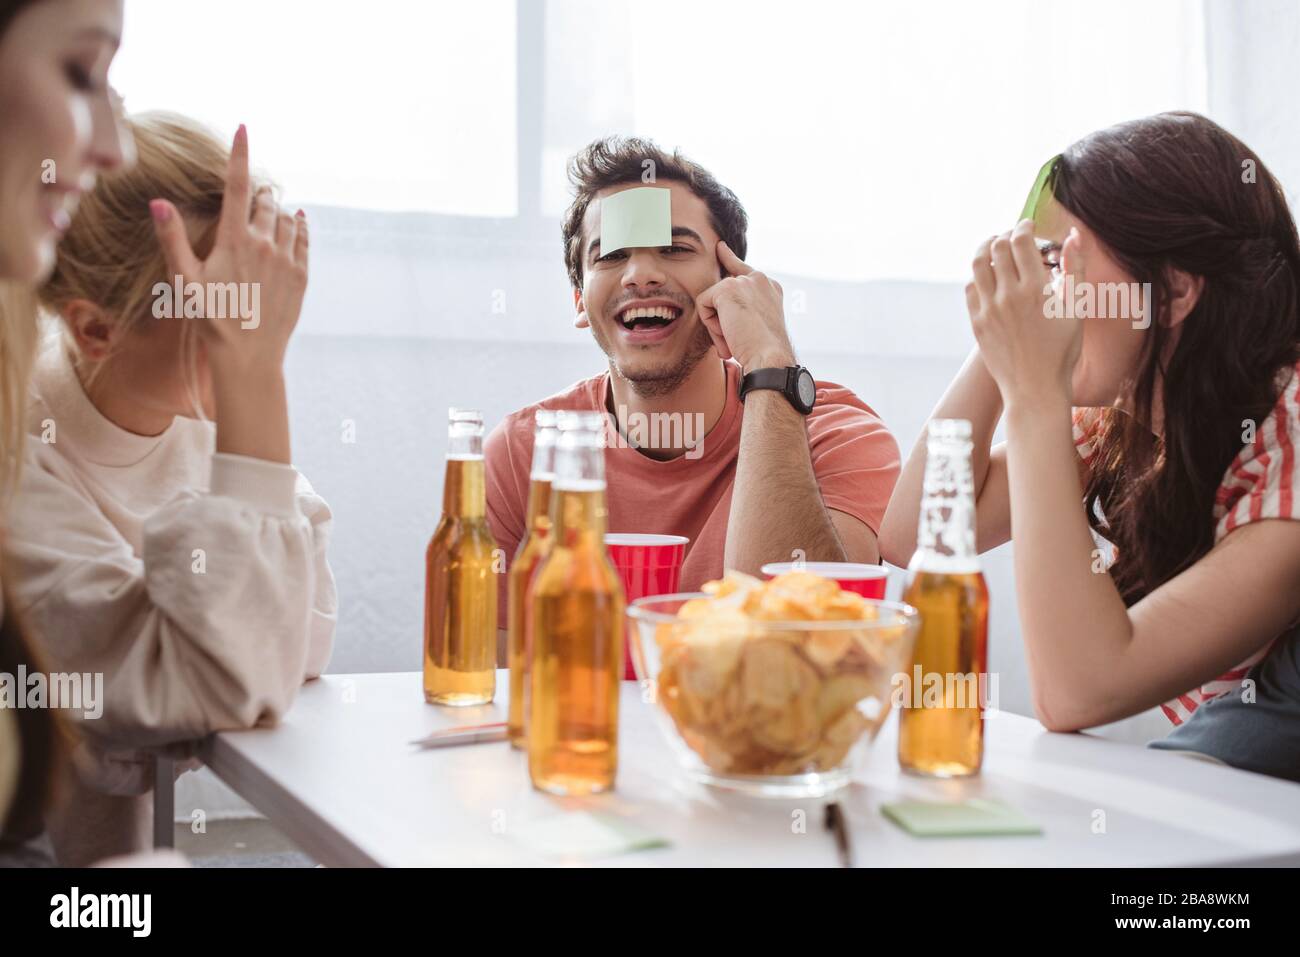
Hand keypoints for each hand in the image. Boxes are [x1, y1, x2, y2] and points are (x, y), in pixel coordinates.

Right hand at [149, 124, 307, 377]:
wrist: (249, 356)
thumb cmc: (211, 319)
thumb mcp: (184, 280)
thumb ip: (172, 237)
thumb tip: (158, 200)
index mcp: (234, 240)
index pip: (238, 185)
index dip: (240, 153)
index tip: (244, 127)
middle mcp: (265, 244)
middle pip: (265, 201)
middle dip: (258, 194)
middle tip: (253, 196)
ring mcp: (287, 259)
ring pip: (288, 218)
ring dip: (278, 211)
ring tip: (269, 214)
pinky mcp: (302, 275)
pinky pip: (304, 238)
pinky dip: (300, 226)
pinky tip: (297, 222)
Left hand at [696, 241, 795, 372]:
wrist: (769, 356)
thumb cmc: (764, 350)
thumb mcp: (756, 326)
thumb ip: (741, 312)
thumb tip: (719, 315)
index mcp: (770, 288)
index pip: (743, 269)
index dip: (729, 258)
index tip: (720, 247)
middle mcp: (759, 280)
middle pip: (722, 293)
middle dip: (721, 320)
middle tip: (735, 341)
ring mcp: (744, 282)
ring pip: (713, 302)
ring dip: (718, 325)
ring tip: (735, 339)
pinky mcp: (727, 288)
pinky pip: (703, 305)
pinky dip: (710, 324)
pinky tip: (728, 332)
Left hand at [966, 219, 1083, 405]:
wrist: (1035, 388)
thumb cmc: (1062, 350)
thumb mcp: (1077, 309)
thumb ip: (1076, 268)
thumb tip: (1074, 235)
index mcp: (1035, 289)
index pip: (1020, 240)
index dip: (1023, 226)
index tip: (1028, 226)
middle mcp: (1008, 296)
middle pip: (996, 247)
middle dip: (1005, 235)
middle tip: (1013, 237)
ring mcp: (989, 310)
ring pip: (978, 264)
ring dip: (985, 249)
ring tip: (994, 247)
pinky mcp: (977, 323)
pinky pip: (970, 288)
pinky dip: (978, 275)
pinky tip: (988, 275)